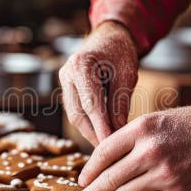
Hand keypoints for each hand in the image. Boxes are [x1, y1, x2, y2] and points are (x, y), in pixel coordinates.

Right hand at [59, 21, 138, 145]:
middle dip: (94, 134)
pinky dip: (89, 125)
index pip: (92, 104)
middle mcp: (67, 73)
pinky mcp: (67, 89)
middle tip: (112, 152)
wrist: (109, 38)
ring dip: (90, 133)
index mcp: (81, 65)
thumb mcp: (126, 75)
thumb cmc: (121, 53)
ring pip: (75, 116)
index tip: (112, 144)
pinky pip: (76, 112)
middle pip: (78, 114)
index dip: (101, 127)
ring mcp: (64, 81)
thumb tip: (118, 133)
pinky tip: (102, 135)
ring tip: (108, 147)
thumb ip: (120, 103)